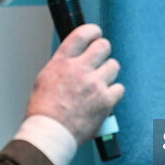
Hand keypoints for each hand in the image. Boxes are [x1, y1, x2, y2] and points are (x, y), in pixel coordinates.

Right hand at [26, 24, 123, 143]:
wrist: (50, 132)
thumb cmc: (44, 111)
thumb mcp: (45, 78)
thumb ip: (62, 65)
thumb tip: (74, 58)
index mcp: (62, 62)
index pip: (82, 34)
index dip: (93, 31)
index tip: (96, 34)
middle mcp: (80, 69)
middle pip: (103, 46)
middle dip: (103, 51)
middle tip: (100, 60)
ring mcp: (94, 84)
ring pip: (114, 66)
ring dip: (108, 73)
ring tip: (99, 84)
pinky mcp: (106, 100)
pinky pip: (119, 88)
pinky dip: (114, 93)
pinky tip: (104, 98)